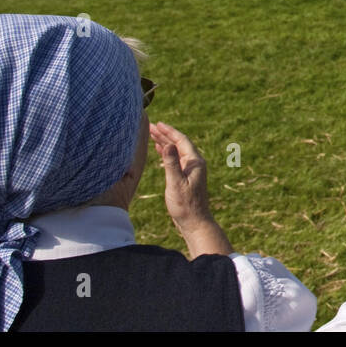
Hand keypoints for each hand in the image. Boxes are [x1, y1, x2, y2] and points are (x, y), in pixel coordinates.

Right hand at [150, 121, 232, 255]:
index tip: (157, 124)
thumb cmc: (185, 205)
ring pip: (177, 151)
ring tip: (152, 134)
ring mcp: (191, 170)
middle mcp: (195, 163)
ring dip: (165, 142)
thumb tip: (168, 144)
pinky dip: (167, 153)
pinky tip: (160, 149)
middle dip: (165, 134)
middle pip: (179, 143)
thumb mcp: (175, 183)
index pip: (181, 140)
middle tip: (150, 127)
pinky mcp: (186, 176)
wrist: (194, 222)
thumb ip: (171, 163)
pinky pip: (176, 159)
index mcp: (195, 162)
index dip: (169, 131)